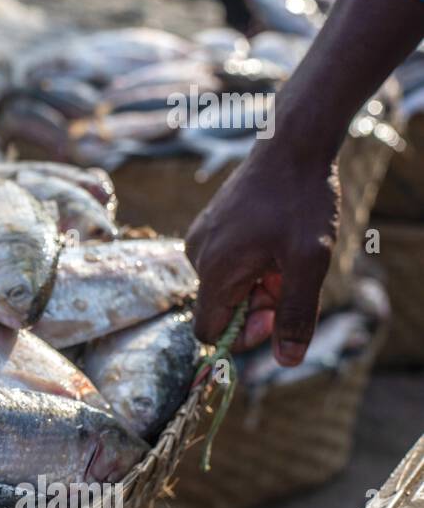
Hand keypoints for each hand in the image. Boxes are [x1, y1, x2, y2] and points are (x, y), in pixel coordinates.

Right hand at [186, 143, 338, 365]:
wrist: (292, 146)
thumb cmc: (301, 202)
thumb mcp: (310, 263)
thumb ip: (296, 315)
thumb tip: (286, 361)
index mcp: (214, 271)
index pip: (209, 332)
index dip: (245, 336)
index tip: (277, 313)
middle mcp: (197, 257)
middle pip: (223, 308)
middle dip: (260, 302)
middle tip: (292, 275)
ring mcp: (200, 239)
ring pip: (228, 285)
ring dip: (260, 282)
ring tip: (286, 253)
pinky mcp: (209, 226)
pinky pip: (227, 263)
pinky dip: (254, 263)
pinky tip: (276, 239)